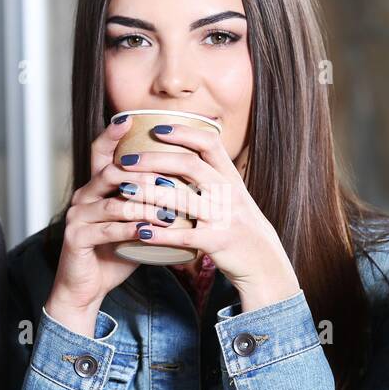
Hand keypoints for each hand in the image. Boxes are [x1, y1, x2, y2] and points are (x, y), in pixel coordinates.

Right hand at [45, 116, 157, 332]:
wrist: (86, 287)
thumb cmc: (114, 253)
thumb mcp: (134, 223)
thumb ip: (150, 203)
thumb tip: (188, 185)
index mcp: (95, 188)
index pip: (101, 154)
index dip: (113, 135)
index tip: (130, 118)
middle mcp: (83, 197)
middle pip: (110, 173)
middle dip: (142, 173)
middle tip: (171, 177)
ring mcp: (78, 217)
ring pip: (114, 203)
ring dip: (145, 206)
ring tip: (170, 210)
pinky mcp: (76, 238)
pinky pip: (108, 230)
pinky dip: (132, 230)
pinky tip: (151, 232)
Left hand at [111, 122, 298, 310]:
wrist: (264, 261)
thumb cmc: (240, 225)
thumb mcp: (233, 194)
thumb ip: (212, 175)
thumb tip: (184, 152)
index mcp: (230, 177)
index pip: (209, 143)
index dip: (183, 132)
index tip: (156, 129)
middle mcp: (228, 192)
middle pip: (189, 165)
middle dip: (154, 159)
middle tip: (126, 161)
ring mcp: (223, 217)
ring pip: (182, 199)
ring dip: (149, 194)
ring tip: (124, 191)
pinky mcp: (217, 242)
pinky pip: (184, 236)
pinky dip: (160, 234)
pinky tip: (140, 231)